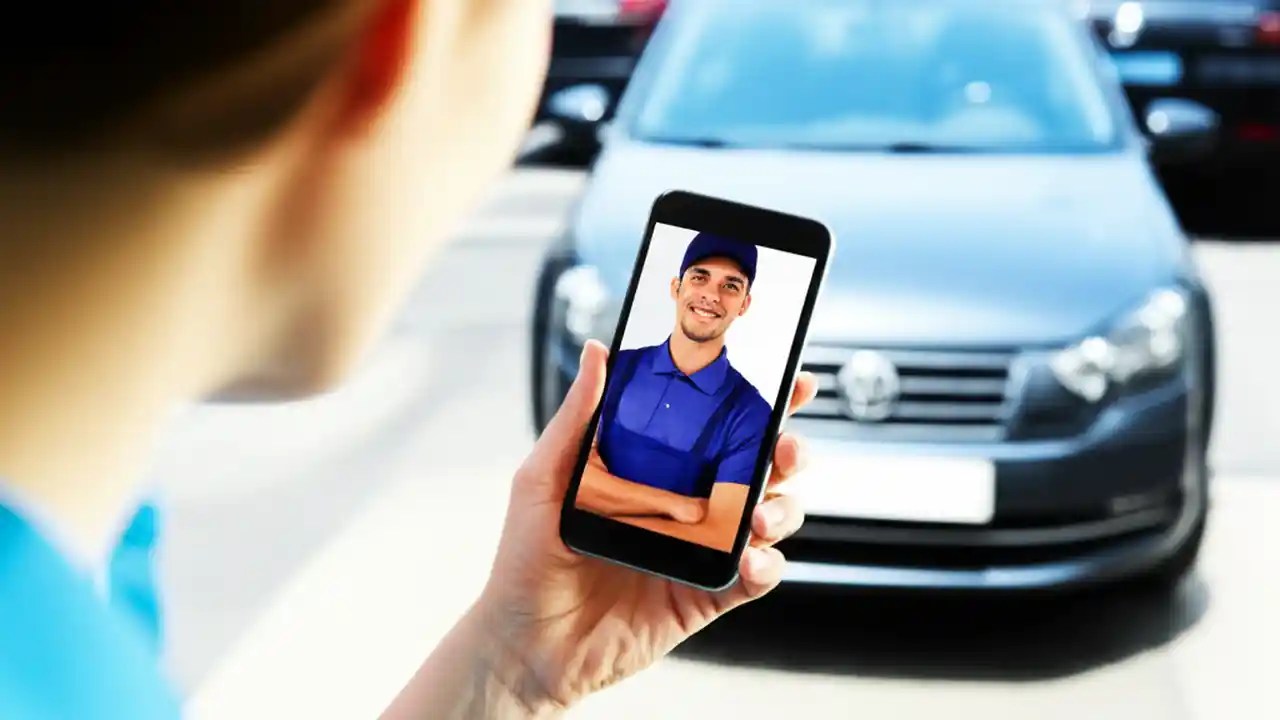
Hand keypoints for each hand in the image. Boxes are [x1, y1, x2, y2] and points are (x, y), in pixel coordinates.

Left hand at [477, 340, 814, 711]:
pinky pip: (754, 579)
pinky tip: (753, 558)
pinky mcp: (704, 597)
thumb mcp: (542, 479)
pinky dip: (767, 566)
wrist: (525, 644)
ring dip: (781, 509)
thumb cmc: (526, 559)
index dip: (761, 403)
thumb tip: (598, 353)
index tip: (791, 380)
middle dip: (787, 452)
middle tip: (785, 448)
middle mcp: (685, 506)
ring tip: (760, 515)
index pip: (717, 428)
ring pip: (768, 519)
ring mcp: (699, 551)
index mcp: (655, 470)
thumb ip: (577, 418)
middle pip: (759, 469)